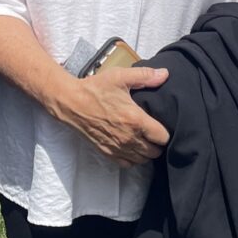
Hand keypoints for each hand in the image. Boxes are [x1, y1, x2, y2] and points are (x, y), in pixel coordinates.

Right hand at [54, 66, 169, 165]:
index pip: (163, 137)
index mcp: (136, 120)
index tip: (161, 125)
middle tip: (153, 132)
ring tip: (144, 140)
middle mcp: (129, 138)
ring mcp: (117, 148)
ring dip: (146, 152)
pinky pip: (127, 164)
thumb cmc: (96, 89)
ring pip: (142, 160)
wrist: (71, 102)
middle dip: (157, 143)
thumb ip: (145, 75)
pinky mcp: (107, 153)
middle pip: (154, 152)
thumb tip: (165, 74)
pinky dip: (132, 159)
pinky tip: (131, 147)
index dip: (165, 132)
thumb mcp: (120, 77)